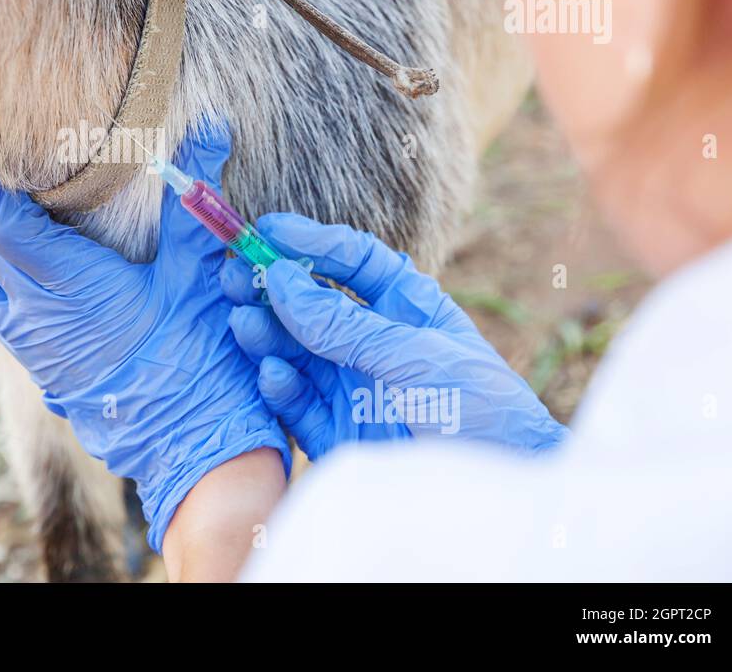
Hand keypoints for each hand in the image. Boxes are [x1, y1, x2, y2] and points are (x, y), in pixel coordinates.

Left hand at [0, 124, 289, 551]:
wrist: (195, 449)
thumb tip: (211, 126)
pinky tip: (29, 258)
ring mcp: (31, 346)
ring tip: (10, 206)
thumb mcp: (198, 272)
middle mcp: (34, 317)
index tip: (1, 143)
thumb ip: (193, 197)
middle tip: (4, 162)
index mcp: (67, 286)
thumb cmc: (201, 360)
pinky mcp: (39, 366)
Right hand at [221, 214, 568, 457]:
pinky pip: (296, 404)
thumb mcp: (416, 357)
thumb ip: (344, 323)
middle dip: (273, 289)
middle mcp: (373, 344)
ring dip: (268, 336)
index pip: (352, 263)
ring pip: (295, 353)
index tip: (266, 230)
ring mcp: (352, 388)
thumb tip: (281, 279)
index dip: (311, 242)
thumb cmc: (480, 412)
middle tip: (235, 277)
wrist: (496, 502)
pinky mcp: (336, 433)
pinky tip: (273, 374)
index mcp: (407, 310)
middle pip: (311, 305)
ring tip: (244, 323)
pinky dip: (281, 389)